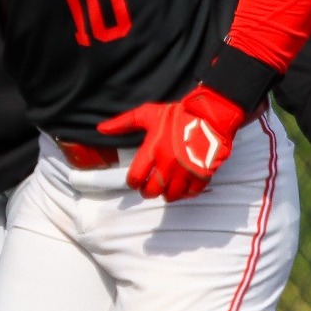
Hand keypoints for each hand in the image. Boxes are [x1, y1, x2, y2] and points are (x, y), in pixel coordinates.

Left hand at [96, 87, 245, 201]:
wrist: (210, 114)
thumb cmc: (177, 114)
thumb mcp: (147, 114)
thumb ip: (123, 123)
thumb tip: (100, 129)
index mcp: (152, 150)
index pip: (135, 178)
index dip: (133, 182)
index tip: (136, 179)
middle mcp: (167, 164)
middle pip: (151, 191)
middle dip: (147, 191)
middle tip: (149, 185)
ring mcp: (185, 172)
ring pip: (170, 196)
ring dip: (165, 193)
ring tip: (165, 186)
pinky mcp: (201, 175)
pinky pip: (190, 194)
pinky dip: (184, 193)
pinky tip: (182, 186)